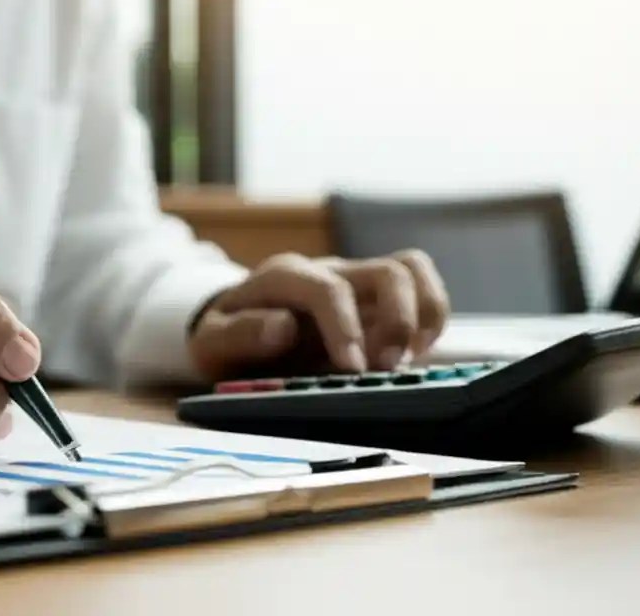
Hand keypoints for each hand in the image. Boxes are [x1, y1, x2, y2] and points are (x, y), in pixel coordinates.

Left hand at [188, 250, 450, 379]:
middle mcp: (327, 270)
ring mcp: (355, 281)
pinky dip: (429, 319)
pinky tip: (412, 355)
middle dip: (397, 323)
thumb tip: (282, 326)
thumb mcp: (210, 343)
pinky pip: (419, 287)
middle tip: (385, 370)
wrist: (231, 326)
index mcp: (284, 277)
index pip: (327, 289)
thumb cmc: (223, 337)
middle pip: (388, 271)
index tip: (353, 370)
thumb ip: (238, 334)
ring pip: (412, 270)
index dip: (346, 328)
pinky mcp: (375, 297)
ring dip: (423, 316)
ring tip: (406, 360)